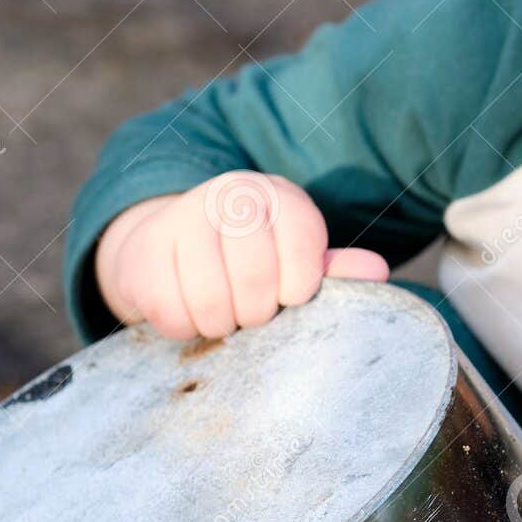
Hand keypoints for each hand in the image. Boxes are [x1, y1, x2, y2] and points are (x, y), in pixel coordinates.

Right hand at [93, 172, 389, 340]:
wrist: (169, 245)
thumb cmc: (250, 261)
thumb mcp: (296, 260)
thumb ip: (334, 269)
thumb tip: (378, 272)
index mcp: (280, 198)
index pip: (303, 253)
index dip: (298, 289)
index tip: (289, 295)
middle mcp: (231, 195)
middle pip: (256, 281)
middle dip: (257, 312)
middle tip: (251, 311)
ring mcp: (183, 217)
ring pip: (212, 301)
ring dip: (221, 324)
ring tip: (224, 314)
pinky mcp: (144, 250)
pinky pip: (171, 312)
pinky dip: (184, 327)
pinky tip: (190, 311)